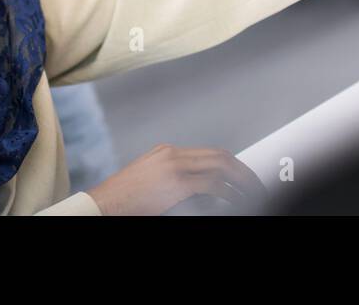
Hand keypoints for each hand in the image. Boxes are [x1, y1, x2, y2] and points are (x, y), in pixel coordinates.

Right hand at [84, 144, 266, 214]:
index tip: (244, 178)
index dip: (231, 165)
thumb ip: (171, 178)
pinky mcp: (175, 184)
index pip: (209, 153)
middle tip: (257, 186)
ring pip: (220, 167)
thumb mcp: (148, 180)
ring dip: (241, 182)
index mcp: (166, 152)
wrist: (101, 205)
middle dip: (242, 172)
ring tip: (253, 195)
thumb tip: (202, 190)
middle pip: (219, 156)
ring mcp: (174, 167)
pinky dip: (229, 194)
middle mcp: (172, 155)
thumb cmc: (122, 200)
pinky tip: (237, 202)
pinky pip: (211, 186)